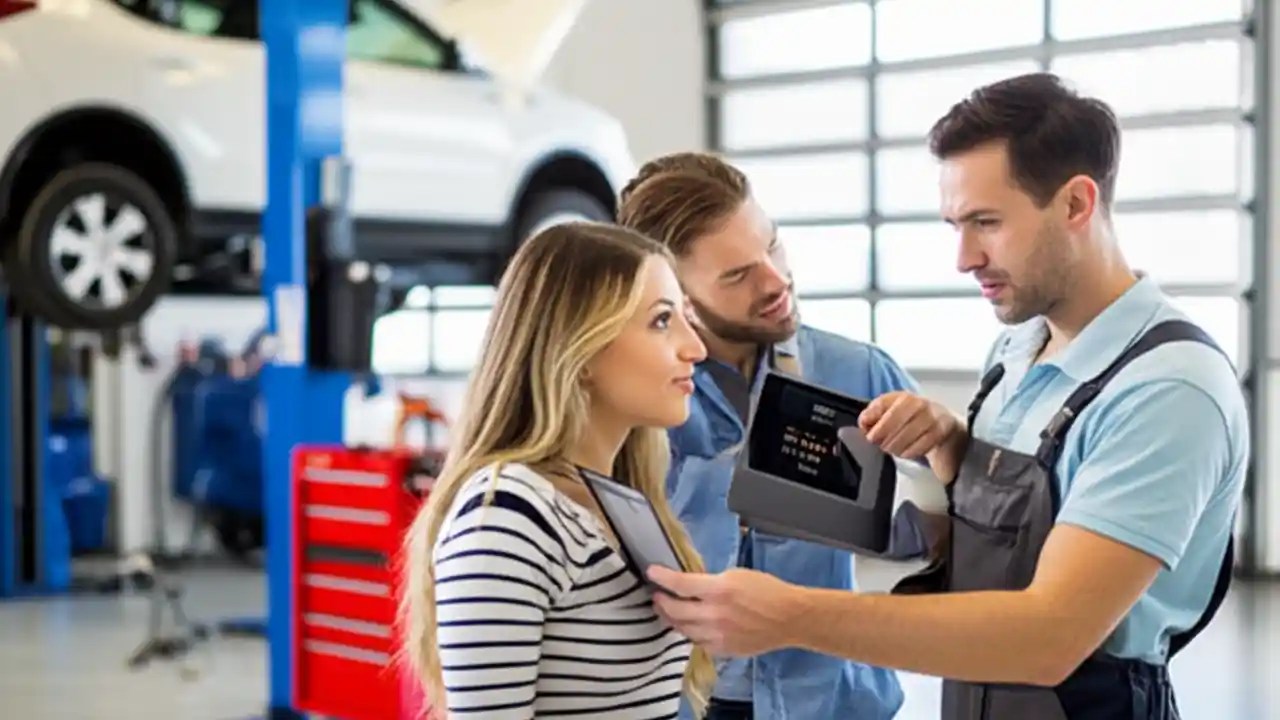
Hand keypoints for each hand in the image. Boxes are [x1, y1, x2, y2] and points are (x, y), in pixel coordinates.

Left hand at [648, 566, 800, 656]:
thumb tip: (690, 586)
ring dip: (672, 619)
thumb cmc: (766, 590)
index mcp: (718, 590)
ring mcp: (717, 635)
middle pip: (676, 611)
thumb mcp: (736, 575)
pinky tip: (688, 627)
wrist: (789, 618)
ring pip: (683, 630)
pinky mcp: (723, 650)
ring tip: (667, 611)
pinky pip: (698, 642)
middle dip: (662, 602)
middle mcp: (714, 615)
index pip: (680, 585)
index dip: (662, 578)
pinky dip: (690, 633)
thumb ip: (710, 582)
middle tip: (657, 596)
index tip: (651, 573)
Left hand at [858, 391, 961, 459]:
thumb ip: (874, 413)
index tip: (870, 438)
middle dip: (885, 440)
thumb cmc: (913, 417)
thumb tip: (864, 421)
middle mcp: (920, 404)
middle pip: (895, 426)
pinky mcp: (941, 432)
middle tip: (882, 446)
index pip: (886, 412)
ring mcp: (933, 418)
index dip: (877, 428)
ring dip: (896, 448)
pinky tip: (906, 452)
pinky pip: (920, 446)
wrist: (946, 424)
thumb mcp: (892, 410)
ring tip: (894, 449)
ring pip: (906, 438)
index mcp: (904, 397)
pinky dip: (909, 452)